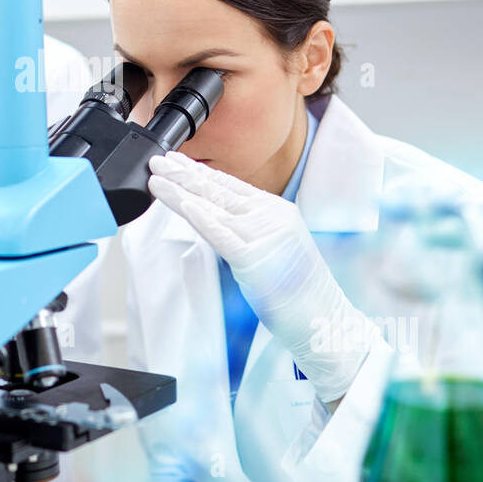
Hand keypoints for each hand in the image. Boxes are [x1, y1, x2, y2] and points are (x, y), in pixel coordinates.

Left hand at [147, 151, 380, 402]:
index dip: (201, 172)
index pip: (231, 185)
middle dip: (184, 174)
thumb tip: (214, 218)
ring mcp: (264, 234)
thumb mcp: (274, 249)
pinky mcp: (254, 258)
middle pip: (219, 190)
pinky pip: (220, 233)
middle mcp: (272, 216)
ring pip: (213, 207)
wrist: (325, 321)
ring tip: (157, 177)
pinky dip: (198, 216)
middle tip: (158, 160)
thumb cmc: (299, 294)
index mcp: (277, 211)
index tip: (177, 162)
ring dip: (180, 190)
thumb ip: (248, 231)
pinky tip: (181, 202)